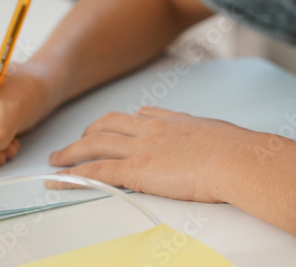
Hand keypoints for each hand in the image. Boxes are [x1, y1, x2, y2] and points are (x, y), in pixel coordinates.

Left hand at [48, 106, 251, 202]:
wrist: (238, 158)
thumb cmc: (240, 152)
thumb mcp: (225, 137)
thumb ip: (214, 139)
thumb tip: (224, 144)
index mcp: (176, 122)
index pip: (144, 114)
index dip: (126, 122)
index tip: (116, 126)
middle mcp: (154, 129)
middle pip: (111, 125)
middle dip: (90, 132)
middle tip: (77, 141)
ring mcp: (143, 148)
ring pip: (96, 144)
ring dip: (72, 152)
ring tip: (56, 159)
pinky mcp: (137, 170)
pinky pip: (96, 172)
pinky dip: (73, 176)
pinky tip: (59, 180)